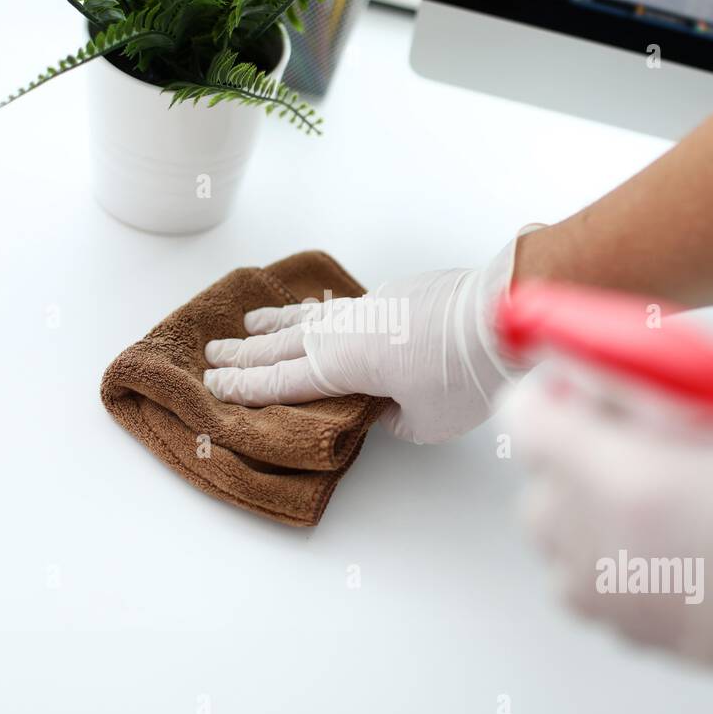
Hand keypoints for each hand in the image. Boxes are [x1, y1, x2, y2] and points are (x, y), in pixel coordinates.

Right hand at [203, 236, 526, 443]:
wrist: (500, 315)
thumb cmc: (462, 376)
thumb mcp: (424, 421)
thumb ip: (394, 418)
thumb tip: (387, 406)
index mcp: (340, 366)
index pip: (280, 380)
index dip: (245, 386)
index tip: (214, 385)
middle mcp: (343, 330)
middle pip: (281, 343)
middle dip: (245, 352)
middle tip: (212, 354)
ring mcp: (367, 306)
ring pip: (307, 315)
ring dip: (275, 321)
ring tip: (248, 321)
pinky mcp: (393, 292)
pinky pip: (338, 303)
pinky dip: (315, 310)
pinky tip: (314, 312)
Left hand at [505, 366, 712, 692]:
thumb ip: (639, 381)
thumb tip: (585, 367)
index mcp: (614, 474)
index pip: (521, 419)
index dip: (555, 395)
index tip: (588, 391)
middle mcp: (596, 543)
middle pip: (537, 480)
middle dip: (575, 450)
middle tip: (641, 438)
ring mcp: (613, 596)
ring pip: (561, 536)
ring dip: (592, 506)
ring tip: (668, 492)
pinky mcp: (636, 632)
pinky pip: (592, 581)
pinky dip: (615, 555)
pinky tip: (678, 539)